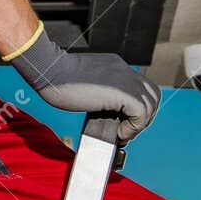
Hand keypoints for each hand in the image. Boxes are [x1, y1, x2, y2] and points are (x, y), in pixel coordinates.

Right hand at [7, 24, 161, 143]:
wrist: (49, 70)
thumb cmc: (57, 78)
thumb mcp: (87, 83)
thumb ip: (102, 92)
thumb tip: (111, 114)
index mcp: (116, 66)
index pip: (141, 87)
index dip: (136, 107)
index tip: (122, 121)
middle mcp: (125, 70)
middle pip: (152, 96)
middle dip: (142, 117)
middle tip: (125, 129)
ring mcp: (126, 80)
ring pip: (150, 106)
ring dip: (138, 125)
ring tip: (121, 133)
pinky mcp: (124, 92)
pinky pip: (141, 114)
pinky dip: (133, 128)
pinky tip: (119, 132)